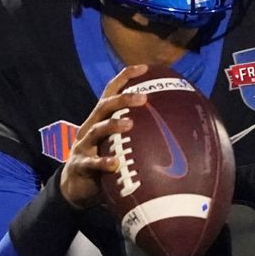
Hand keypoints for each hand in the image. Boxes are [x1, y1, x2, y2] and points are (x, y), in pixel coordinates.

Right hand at [60, 65, 149, 208]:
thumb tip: (177, 129)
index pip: (111, 92)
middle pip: (104, 107)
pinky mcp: (79, 165)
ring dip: (113, 125)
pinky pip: (91, 163)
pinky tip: (115, 164)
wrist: (77, 188)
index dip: (125, 78)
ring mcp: (83, 146)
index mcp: (100, 120)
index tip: (144, 68)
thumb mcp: (119, 145)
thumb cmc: (106, 162)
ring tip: (129, 124)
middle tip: (143, 98)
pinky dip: (103, 162)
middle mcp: (90, 128)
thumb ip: (139, 135)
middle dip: (122, 99)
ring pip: (96, 130)